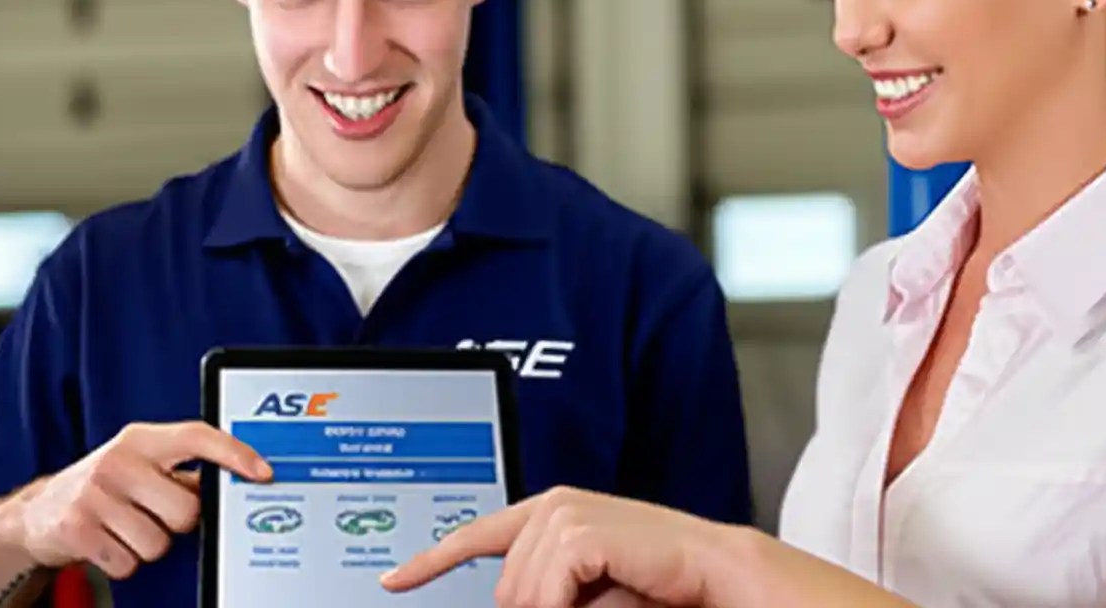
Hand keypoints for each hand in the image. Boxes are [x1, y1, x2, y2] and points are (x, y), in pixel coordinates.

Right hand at [11, 421, 269, 578]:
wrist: (38, 512)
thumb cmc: (107, 487)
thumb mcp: (143, 465)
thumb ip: (185, 470)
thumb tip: (239, 481)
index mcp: (142, 440)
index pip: (197, 437)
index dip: (235, 453)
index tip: (263, 472)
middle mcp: (118, 461)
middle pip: (186, 508)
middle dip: (179, 521)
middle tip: (156, 514)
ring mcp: (94, 494)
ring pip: (158, 543)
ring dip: (149, 545)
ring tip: (128, 528)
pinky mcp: (76, 529)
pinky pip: (128, 563)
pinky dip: (125, 562)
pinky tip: (110, 542)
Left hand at [380, 486, 747, 607]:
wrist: (710, 575)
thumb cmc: (656, 585)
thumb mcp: (585, 593)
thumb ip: (548, 592)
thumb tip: (513, 604)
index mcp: (549, 514)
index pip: (476, 535)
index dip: (430, 560)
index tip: (395, 580)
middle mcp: (549, 507)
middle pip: (504, 592)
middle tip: (595, 606)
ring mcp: (561, 514)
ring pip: (522, 599)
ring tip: (615, 598)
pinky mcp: (575, 531)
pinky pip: (545, 596)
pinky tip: (613, 594)